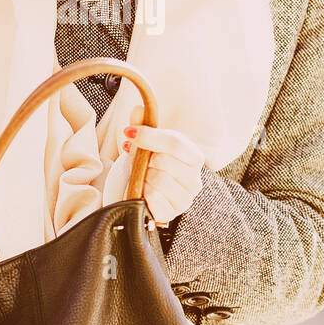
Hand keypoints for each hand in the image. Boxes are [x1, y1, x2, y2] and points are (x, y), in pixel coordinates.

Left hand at [121, 105, 204, 226]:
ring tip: (142, 176)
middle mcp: (195, 179)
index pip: (175, 143)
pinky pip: (152, 200)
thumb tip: (138, 110)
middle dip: (143, 159)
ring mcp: (185, 199)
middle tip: (138, 160)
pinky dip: (142, 194)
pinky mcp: (172, 214)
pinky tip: (143, 191)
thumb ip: (143, 125)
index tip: (128, 132)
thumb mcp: (149, 143)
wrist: (150, 193)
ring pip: (157, 180)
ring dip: (142, 177)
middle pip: (163, 161)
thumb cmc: (152, 164)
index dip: (149, 136)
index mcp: (194, 157)